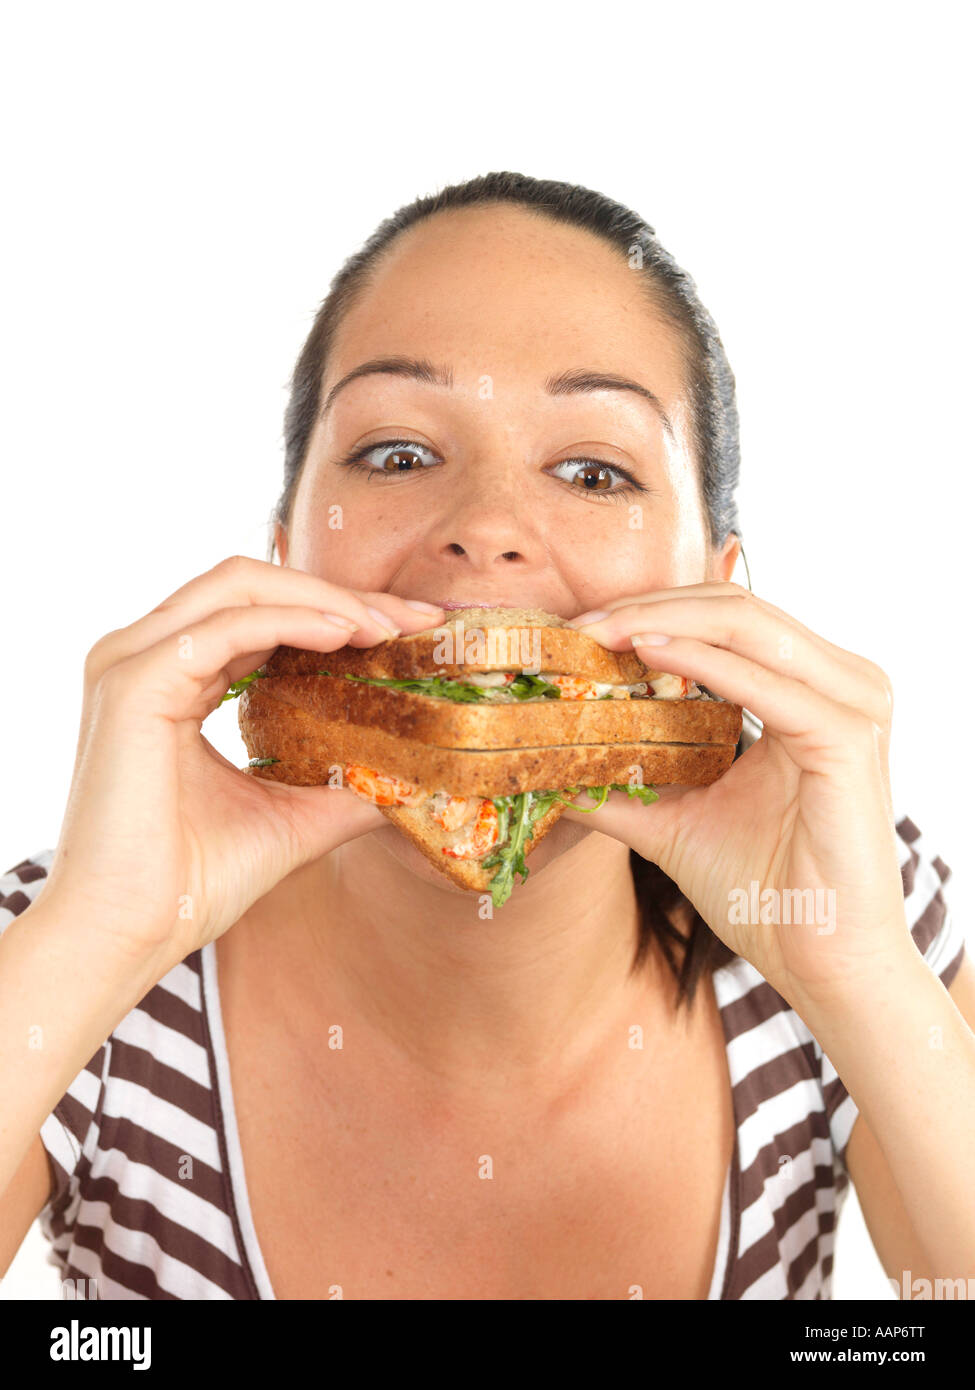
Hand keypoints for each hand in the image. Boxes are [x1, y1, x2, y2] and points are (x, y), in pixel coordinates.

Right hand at [40, 555, 443, 969]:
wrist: (133, 932)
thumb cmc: (193, 881)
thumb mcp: (290, 817)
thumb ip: (345, 785)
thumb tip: (418, 775)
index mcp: (171, 678)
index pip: (260, 614)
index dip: (337, 609)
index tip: (411, 627)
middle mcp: (144, 656)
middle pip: (251, 584)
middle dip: (339, 591)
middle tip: (414, 618)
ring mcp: (131, 663)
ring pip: (238, 587)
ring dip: (322, 597)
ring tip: (386, 626)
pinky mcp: (133, 683)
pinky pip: (224, 627)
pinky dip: (290, 620)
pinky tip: (344, 635)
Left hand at [564, 582, 911, 1005]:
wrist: (820, 963)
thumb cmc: (764, 893)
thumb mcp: (675, 823)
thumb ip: (621, 786)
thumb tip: (545, 768)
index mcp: (808, 691)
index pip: (725, 620)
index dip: (650, 611)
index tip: (578, 627)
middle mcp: (838, 683)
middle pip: (735, 607)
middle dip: (648, 606)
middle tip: (578, 623)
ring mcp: (851, 705)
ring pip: (748, 625)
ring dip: (665, 620)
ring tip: (598, 631)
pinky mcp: (848, 738)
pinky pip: (765, 681)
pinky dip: (703, 661)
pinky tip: (647, 655)